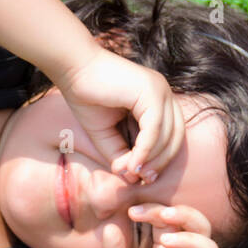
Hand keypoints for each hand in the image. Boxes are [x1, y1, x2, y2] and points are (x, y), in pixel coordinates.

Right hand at [56, 45, 185, 181]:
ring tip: (131, 172)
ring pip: (167, 136)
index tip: (144, 178)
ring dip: (150, 160)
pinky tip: (132, 163)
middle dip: (160, 163)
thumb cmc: (87, 97)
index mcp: (159, 102)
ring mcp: (160, 91)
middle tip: (142, 179)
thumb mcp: (107, 136)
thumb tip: (134, 179)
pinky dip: (144, 150)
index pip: (172, 138)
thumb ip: (122, 155)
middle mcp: (164, 95)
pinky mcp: (152, 91)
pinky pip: (154, 130)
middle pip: (175, 139)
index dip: (161, 161)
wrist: (72, 69)